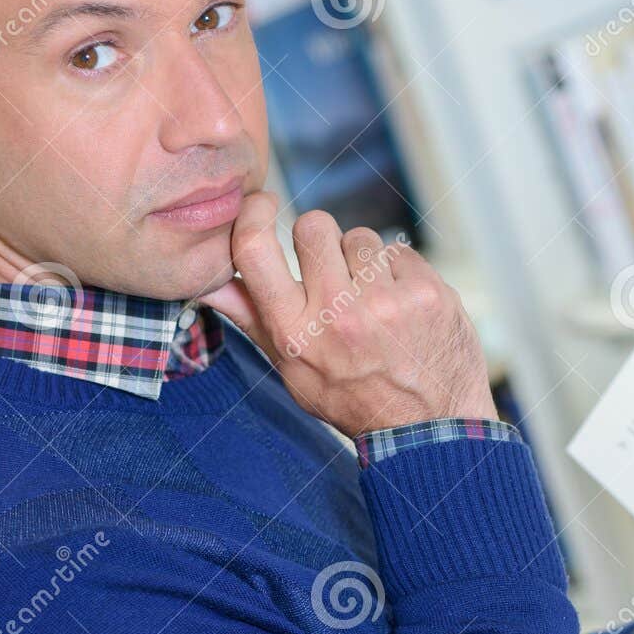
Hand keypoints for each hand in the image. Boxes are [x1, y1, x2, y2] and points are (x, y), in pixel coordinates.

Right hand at [199, 193, 497, 435]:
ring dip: (364, 262)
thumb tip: (206, 282)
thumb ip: (253, 319)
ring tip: (374, 303)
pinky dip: (400, 274)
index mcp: (294, 332)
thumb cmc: (351, 397)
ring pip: (360, 237)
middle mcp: (337, 314)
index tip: (264, 204)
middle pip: (313, 225)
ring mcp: (387, 302)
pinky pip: (399, 252)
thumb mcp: (292, 370)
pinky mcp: (427, 293)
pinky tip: (403, 309)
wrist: (427, 429)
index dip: (255, 214)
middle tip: (335, 275)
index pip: (254, 248)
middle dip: (321, 241)